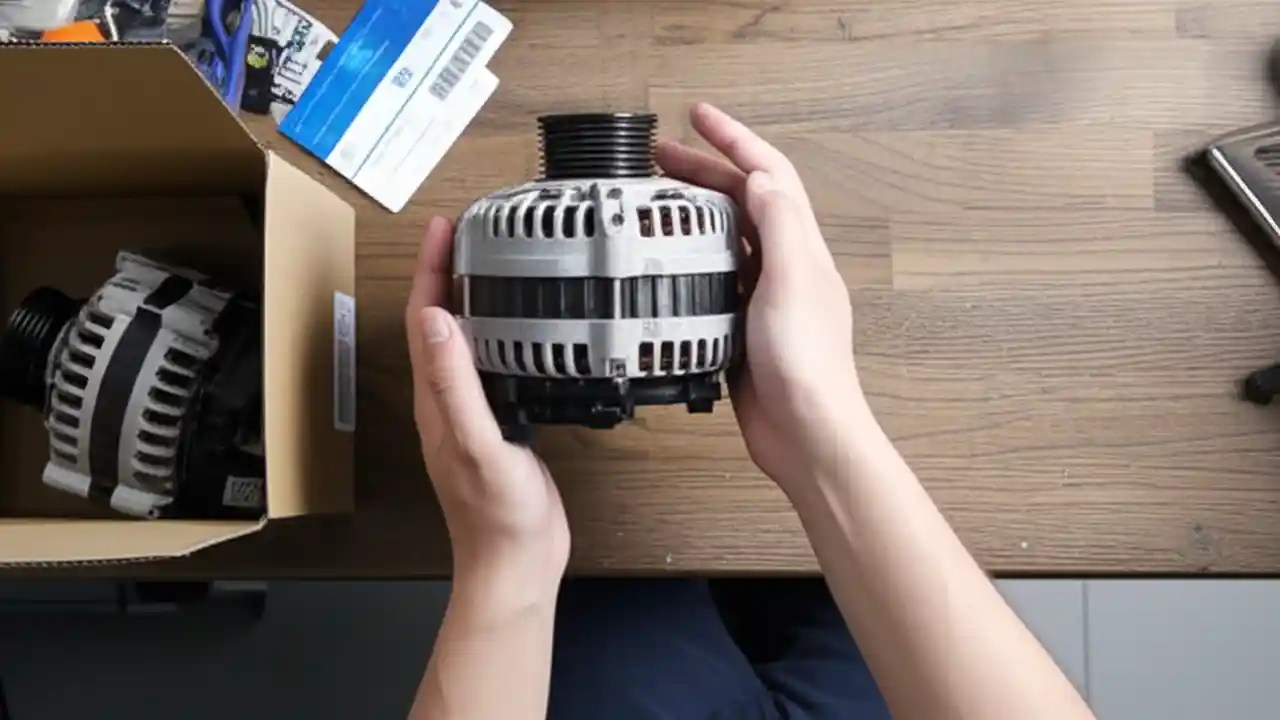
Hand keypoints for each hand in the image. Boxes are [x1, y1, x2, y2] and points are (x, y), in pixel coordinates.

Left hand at [405, 217, 569, 590]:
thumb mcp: (477, 442)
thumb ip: (456, 383)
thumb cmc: (496, 515)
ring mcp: (471, 414)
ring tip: (488, 265)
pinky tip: (521, 330)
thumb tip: (437, 320)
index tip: (444, 228)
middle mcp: (446, 402)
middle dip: (446, 273)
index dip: (431, 270)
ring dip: (470, 300)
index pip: (425, 320)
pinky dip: (501, 335)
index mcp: (435, 401)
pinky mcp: (498, 426)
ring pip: (464, 342)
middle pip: (439, 323)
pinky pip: (492, 366)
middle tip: (466, 233)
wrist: (517, 563)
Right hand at [656, 104, 865, 491]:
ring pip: (726, 239)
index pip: (770, 175)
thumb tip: (761, 176)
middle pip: (743, 202)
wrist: (804, 434)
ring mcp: (762, 299)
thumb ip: (781, 224)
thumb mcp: (794, 281)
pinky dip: (688, 261)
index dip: (735, 139)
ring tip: (656, 199)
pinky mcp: (740, 329)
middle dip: (704, 171)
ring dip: (694, 212)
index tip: (698, 116)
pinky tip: (664, 264)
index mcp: (800, 249)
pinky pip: (712, 281)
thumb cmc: (805, 365)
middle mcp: (784, 268)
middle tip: (658, 156)